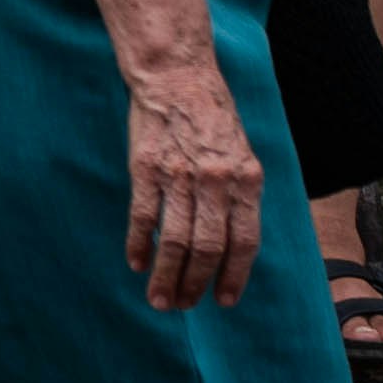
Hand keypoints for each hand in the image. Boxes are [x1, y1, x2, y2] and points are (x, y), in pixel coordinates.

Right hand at [124, 65, 266, 308]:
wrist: (176, 77)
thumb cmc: (211, 118)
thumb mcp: (242, 155)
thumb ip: (241, 197)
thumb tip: (234, 245)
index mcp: (247, 180)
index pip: (245, 241)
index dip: (234, 276)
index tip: (223, 301)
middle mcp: (216, 181)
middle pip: (208, 247)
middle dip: (196, 284)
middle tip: (184, 305)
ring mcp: (179, 174)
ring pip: (176, 239)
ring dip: (167, 275)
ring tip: (160, 298)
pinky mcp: (145, 167)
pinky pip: (144, 216)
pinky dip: (139, 244)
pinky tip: (136, 262)